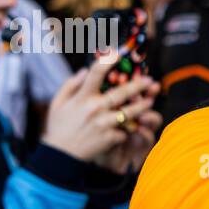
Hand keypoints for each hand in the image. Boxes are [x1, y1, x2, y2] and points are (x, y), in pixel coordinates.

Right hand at [41, 55, 159, 165]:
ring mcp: (104, 123)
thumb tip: (84, 70)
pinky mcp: (110, 137)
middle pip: (121, 93)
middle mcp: (94, 108)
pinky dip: (129, 129)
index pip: (96, 73)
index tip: (118, 53)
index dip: (108, 60)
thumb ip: (70, 85)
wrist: (62, 155)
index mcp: (82, 97)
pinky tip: (136, 126)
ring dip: (142, 106)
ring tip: (150, 102)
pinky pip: (125, 130)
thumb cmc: (59, 127)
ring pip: (129, 112)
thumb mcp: (58, 103)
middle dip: (137, 85)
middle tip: (149, 81)